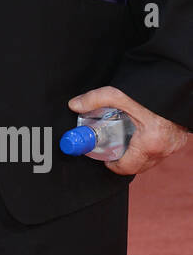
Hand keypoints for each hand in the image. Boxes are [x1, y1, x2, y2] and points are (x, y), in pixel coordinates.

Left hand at [68, 86, 189, 176]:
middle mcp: (164, 149)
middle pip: (139, 166)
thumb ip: (95, 100)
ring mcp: (174, 145)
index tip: (106, 158)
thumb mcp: (119, 94)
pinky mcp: (179, 139)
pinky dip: (149, 146)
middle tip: (113, 148)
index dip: (113, 165)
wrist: (176, 86)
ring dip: (137, 154)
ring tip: (126, 140)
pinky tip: (141, 133)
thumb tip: (75, 105)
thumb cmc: (153, 92)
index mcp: (150, 143)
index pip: (127, 168)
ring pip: (151, 159)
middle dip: (124, 160)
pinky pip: (161, 150)